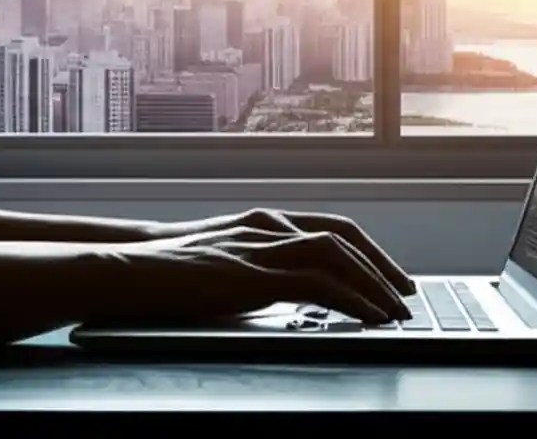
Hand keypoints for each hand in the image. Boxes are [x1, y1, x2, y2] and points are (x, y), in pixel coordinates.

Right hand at [149, 208, 415, 295]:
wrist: (127, 269)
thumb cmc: (168, 273)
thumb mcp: (224, 266)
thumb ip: (257, 272)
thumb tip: (287, 295)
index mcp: (264, 220)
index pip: (332, 228)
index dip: (368, 251)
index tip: (390, 275)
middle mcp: (269, 225)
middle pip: (345, 237)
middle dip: (383, 266)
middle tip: (408, 294)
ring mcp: (261, 246)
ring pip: (338, 256)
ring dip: (374, 283)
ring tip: (396, 310)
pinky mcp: (253, 275)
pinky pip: (317, 284)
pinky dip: (351, 299)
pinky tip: (367, 317)